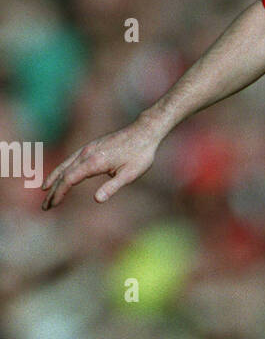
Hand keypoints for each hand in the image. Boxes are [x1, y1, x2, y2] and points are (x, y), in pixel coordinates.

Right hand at [41, 120, 160, 209]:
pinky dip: (62, 169)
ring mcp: (88, 148)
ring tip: (45, 191)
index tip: (52, 205)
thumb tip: (96, 199)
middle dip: (53, 191)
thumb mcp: (130, 174)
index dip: (59, 193)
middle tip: (45, 207)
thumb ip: (112, 187)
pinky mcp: (91, 146)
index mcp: (94, 162)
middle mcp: (87, 154)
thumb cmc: (140, 155)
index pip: (69, 179)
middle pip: (63, 174)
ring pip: (65, 165)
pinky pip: (71, 159)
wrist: (144, 132)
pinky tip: (61, 174)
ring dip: (54, 179)